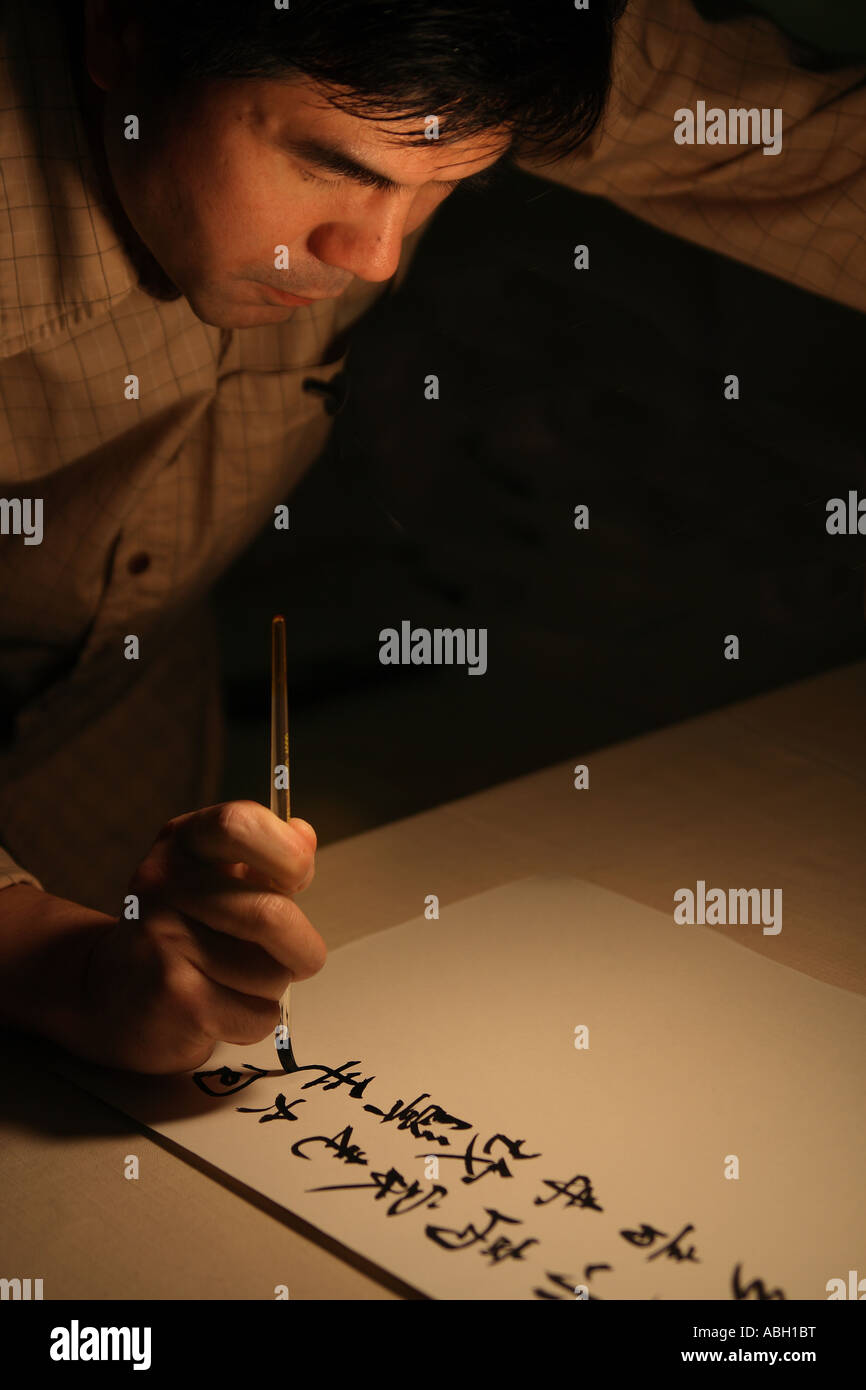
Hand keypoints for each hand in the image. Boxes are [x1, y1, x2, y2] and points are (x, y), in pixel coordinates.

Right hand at [81, 801, 321, 1072]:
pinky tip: (222, 1008)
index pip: (239, 824)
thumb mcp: (215, 875)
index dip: (286, 853)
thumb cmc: (179, 930)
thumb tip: (303, 837)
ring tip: (239, 980)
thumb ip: (264, 855)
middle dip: (302, 946)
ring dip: (274, 986)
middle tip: (298, 955)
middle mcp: (164, 886)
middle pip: (271, 915)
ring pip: (272, 973)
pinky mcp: (177, 1001)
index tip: (295, 877)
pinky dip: (257, 1019)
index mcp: (182, 843)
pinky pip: (258, 1015)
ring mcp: (164, 943)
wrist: (107, 996)